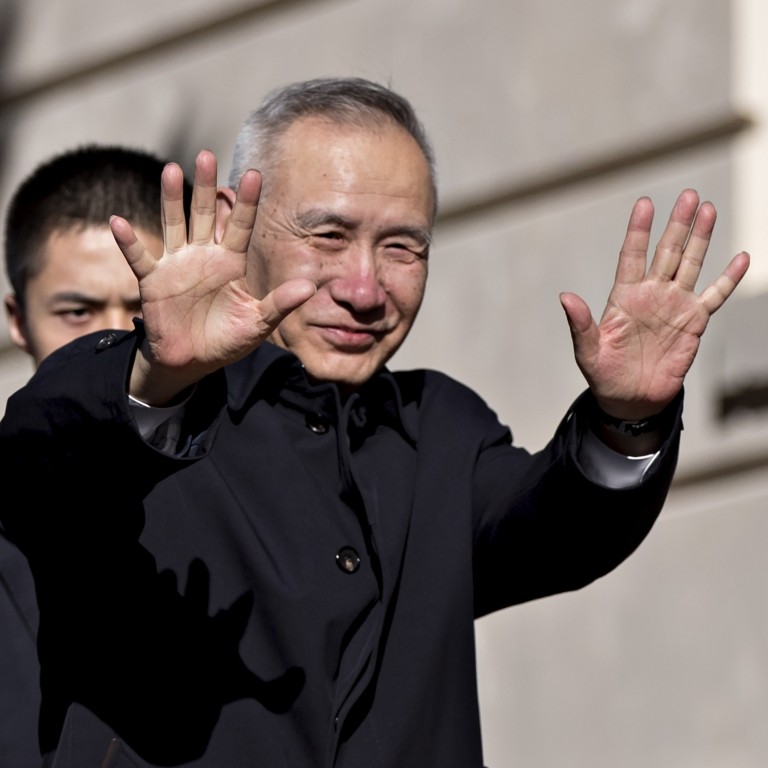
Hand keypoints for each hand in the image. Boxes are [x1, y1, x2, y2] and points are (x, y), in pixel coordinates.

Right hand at [110, 150, 315, 403]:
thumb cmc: (227, 339)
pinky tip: (118, 222)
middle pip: (206, 214)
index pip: (241, 226)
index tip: (254, 174)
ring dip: (171, 200)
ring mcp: (177, 266)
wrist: (192, 361)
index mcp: (231, 263)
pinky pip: (140, 258)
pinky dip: (129, 242)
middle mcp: (204, 256)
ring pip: (175, 225)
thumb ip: (280, 303)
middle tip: (206, 155)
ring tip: (171, 170)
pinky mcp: (153, 282)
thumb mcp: (259, 323)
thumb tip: (309, 286)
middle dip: (206, 186)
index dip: (247, 202)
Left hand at [560, 189, 749, 421]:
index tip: (645, 204)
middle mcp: (651, 294)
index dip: (639, 231)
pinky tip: (741, 258)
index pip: (633, 256)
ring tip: (708, 209)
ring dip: (700, 238)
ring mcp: (674, 305)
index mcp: (624, 297)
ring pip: (690, 264)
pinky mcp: (694, 322)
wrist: (631, 400)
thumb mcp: (588, 351)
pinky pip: (714, 296)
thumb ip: (581, 324)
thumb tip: (565, 297)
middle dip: (677, 224)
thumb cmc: (605, 374)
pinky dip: (728, 278)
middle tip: (688, 195)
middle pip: (666, 252)